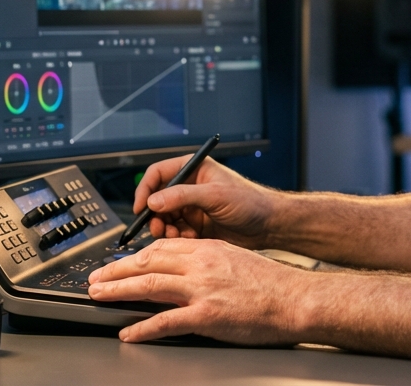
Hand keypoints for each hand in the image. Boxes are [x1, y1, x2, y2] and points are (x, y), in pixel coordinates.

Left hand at [88, 238, 304, 343]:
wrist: (295, 298)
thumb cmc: (272, 283)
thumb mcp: (235, 259)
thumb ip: (207, 261)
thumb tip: (184, 270)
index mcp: (207, 248)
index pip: (160, 247)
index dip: (133, 256)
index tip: (118, 263)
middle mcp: (201, 264)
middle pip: (147, 263)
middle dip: (115, 271)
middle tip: (96, 279)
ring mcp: (202, 290)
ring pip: (149, 286)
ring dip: (118, 291)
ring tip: (99, 297)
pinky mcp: (206, 316)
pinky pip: (166, 322)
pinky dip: (142, 328)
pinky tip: (128, 332)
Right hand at [133, 156, 278, 247]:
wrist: (269, 226)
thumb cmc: (250, 201)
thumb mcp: (215, 195)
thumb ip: (183, 196)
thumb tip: (154, 200)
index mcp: (193, 169)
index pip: (158, 174)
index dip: (146, 189)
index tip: (141, 207)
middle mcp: (189, 187)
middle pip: (157, 199)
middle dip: (155, 215)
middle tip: (157, 228)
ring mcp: (192, 208)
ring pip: (164, 219)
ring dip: (165, 229)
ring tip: (175, 236)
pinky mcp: (196, 227)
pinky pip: (176, 233)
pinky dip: (177, 239)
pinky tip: (189, 240)